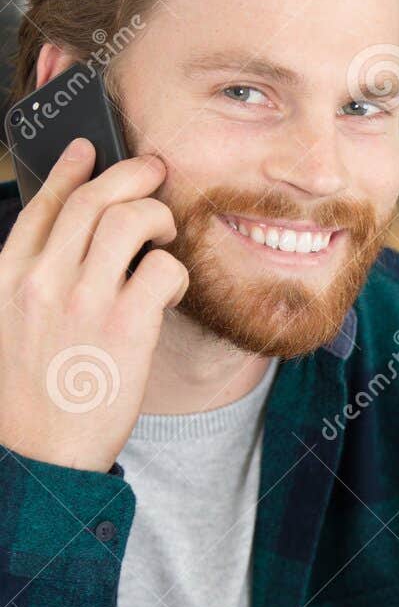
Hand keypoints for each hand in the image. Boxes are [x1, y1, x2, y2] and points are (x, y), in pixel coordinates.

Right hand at [0, 138, 186, 472]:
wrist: (40, 456)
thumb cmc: (29, 400)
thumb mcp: (7, 330)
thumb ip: (30, 287)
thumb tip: (68, 251)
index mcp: (7, 279)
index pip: (42, 206)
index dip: (69, 170)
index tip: (88, 151)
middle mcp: (41, 280)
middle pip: (91, 200)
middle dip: (130, 175)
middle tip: (155, 171)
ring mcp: (83, 300)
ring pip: (129, 220)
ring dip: (156, 216)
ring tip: (166, 233)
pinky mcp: (126, 325)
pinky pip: (162, 268)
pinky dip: (173, 269)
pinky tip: (170, 288)